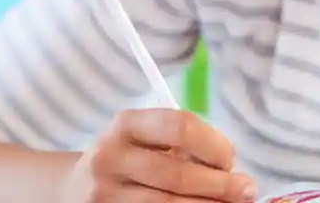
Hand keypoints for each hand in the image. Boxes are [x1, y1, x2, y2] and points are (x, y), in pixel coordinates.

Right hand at [61, 109, 256, 202]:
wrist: (72, 190)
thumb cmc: (125, 162)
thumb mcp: (143, 141)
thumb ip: (180, 147)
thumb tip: (232, 172)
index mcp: (124, 125)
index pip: (180, 126)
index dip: (215, 145)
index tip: (231, 160)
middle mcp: (110, 158)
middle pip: (178, 174)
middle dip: (221, 185)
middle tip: (246, 190)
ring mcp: (105, 195)